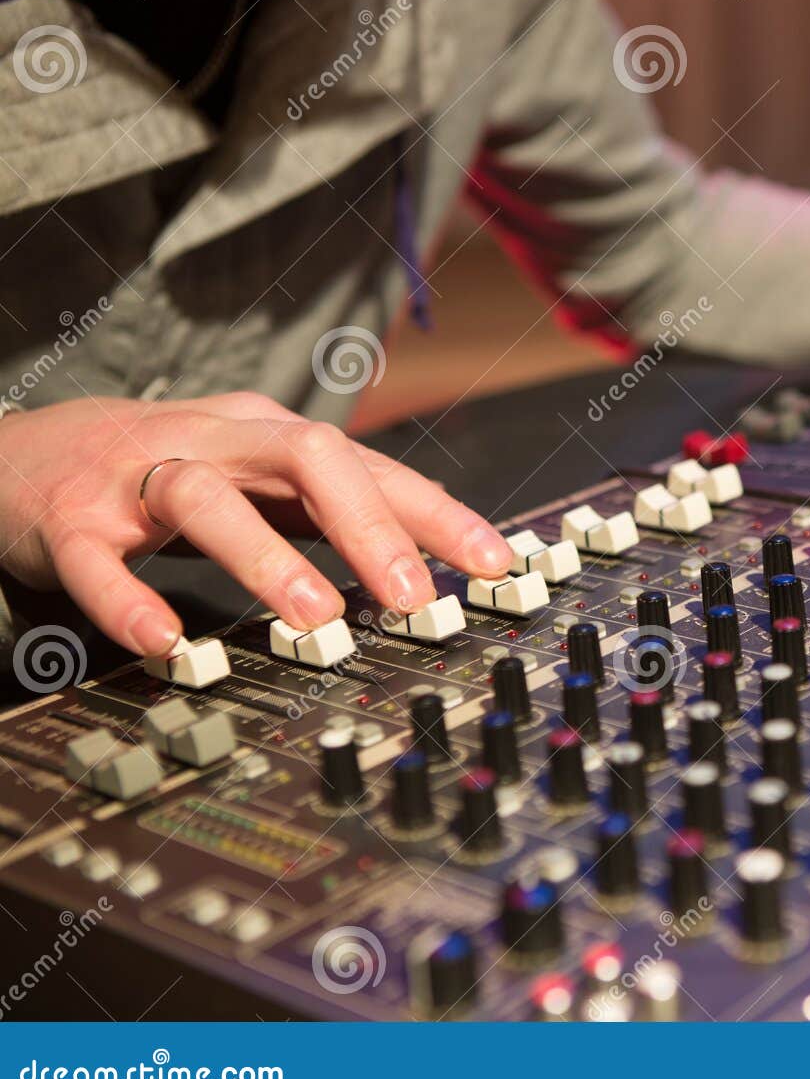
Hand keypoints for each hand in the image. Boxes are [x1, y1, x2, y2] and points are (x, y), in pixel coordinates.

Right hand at [0, 392, 512, 656]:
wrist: (25, 451)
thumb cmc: (166, 468)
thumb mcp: (260, 477)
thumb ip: (334, 509)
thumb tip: (434, 551)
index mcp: (269, 437)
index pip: (369, 464)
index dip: (435, 512)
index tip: (493, 560)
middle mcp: (213, 442)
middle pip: (306, 456)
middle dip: (369, 525)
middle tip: (414, 596)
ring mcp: (137, 475)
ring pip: (206, 498)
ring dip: (266, 557)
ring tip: (315, 618)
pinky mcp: (71, 520)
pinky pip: (99, 559)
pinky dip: (131, 599)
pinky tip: (166, 641)